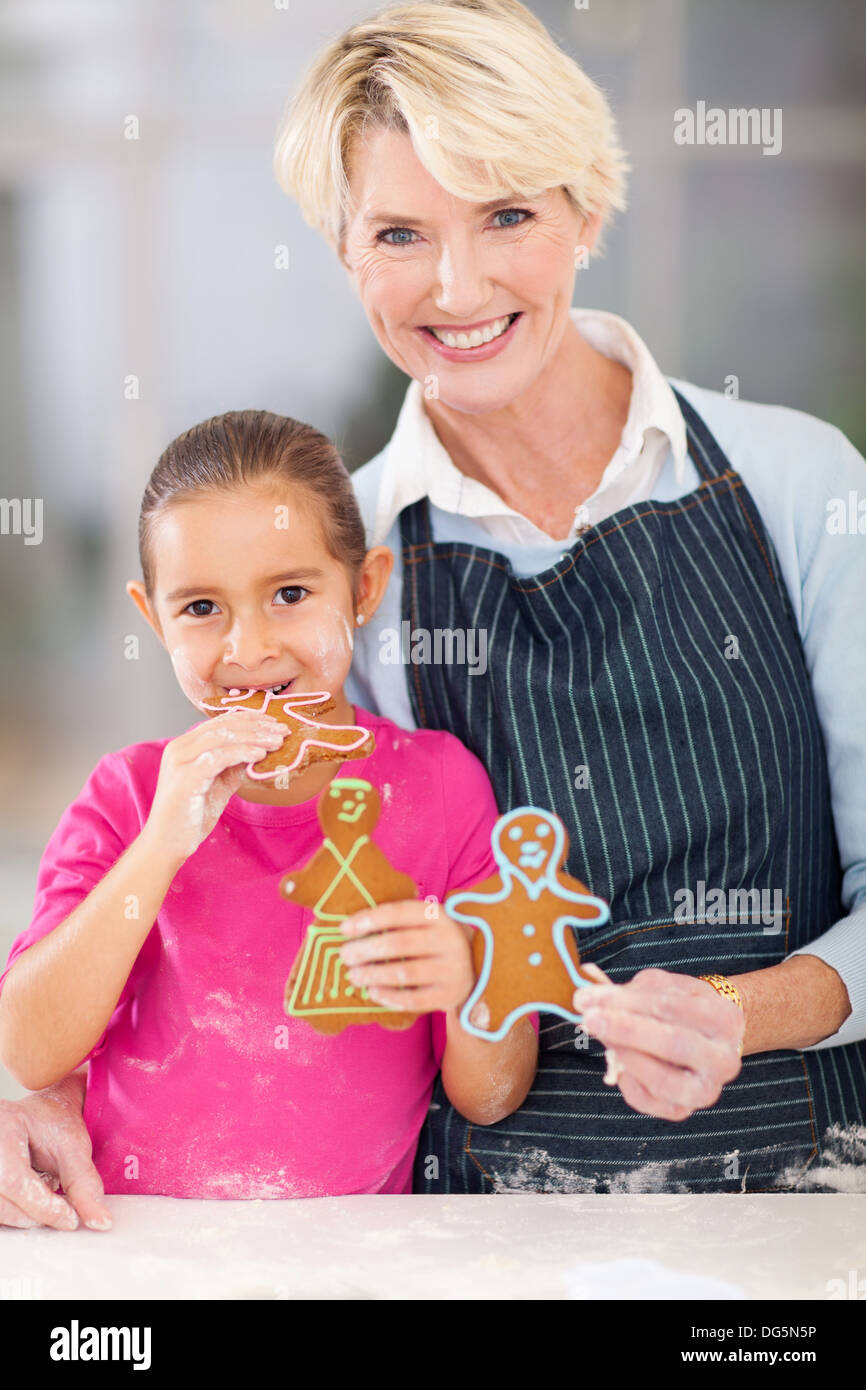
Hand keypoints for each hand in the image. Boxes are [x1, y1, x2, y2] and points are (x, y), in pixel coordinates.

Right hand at [0, 1073, 111, 1230]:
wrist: (37, 1115)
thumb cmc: (52, 1123)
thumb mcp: (73, 1146)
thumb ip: (84, 1184)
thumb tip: (99, 1221)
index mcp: (3, 1128)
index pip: (13, 1179)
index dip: (42, 1206)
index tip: (70, 1219)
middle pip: (2, 1202)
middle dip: (36, 1214)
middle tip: (64, 1210)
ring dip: (26, 1214)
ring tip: (45, 1188)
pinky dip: (17, 1212)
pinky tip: (30, 1195)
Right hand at [144, 709, 286, 863]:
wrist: (167, 844)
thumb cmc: (191, 815)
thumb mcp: (219, 785)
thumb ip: (234, 767)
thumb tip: (260, 752)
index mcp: (185, 746)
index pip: (220, 722)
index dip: (250, 719)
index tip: (274, 723)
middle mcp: (179, 748)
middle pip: (223, 726)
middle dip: (257, 726)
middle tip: (283, 730)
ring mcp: (180, 762)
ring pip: (222, 737)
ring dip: (254, 737)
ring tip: (277, 741)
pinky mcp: (185, 778)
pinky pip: (217, 757)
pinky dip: (241, 752)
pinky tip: (259, 754)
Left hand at [339, 900, 475, 1013]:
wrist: (479, 969)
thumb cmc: (438, 942)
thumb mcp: (428, 924)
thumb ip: (400, 921)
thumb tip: (353, 925)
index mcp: (440, 916)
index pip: (399, 913)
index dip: (369, 919)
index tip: (344, 929)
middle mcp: (450, 940)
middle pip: (399, 943)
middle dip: (366, 949)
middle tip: (345, 955)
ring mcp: (452, 969)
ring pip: (405, 972)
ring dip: (373, 974)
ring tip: (353, 975)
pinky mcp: (450, 995)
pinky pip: (414, 999)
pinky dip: (389, 996)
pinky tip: (372, 992)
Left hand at [574, 966, 744, 1120]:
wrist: (705, 1039)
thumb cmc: (680, 1007)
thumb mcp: (662, 988)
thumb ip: (629, 993)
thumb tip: (586, 998)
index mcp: (725, 1019)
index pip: (673, 1007)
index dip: (628, 1002)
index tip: (590, 996)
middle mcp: (724, 1059)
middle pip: (674, 1045)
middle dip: (627, 1030)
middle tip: (590, 1018)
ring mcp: (707, 1091)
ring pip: (663, 1081)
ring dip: (625, 1057)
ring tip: (600, 1037)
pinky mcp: (684, 1111)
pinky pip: (649, 1102)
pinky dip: (627, 1081)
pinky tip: (616, 1062)